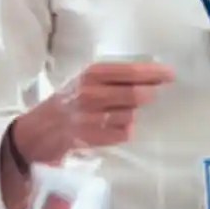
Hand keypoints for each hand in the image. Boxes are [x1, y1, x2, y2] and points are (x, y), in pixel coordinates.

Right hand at [13, 61, 174, 164]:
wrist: (39, 129)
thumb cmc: (68, 101)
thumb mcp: (86, 81)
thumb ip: (114, 78)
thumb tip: (151, 79)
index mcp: (91, 74)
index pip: (130, 71)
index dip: (154, 73)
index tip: (170, 75)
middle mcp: (90, 93)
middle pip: (135, 94)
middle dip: (149, 95)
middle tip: (155, 95)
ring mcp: (90, 117)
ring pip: (130, 115)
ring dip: (134, 115)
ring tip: (125, 113)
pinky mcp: (90, 137)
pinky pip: (122, 134)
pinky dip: (124, 131)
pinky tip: (116, 128)